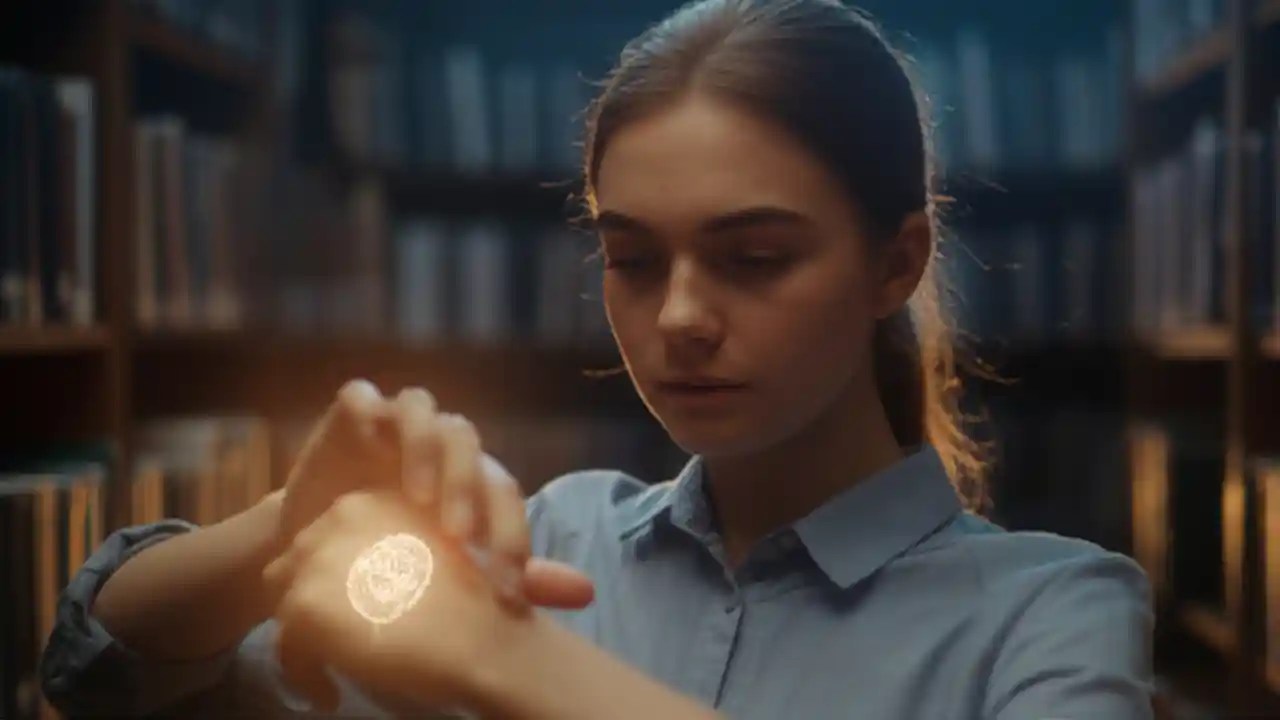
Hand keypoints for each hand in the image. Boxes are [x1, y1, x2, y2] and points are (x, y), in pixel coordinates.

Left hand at [263, 490, 578, 711]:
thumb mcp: (427, 547)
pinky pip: (287, 649)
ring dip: (305, 641)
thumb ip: (387, 547)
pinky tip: (330, 693)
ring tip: (332, 669)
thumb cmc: (474, 600)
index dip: (332, 580)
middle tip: (338, 639)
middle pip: (295, 568)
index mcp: (370, 501)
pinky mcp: (305, 606)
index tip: (353, 611)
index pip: (323, 539)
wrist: (483, 635)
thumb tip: (357, 580)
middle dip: (311, 606)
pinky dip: (304, 675)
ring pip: (288, 609)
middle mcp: (337, 518)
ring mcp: (317, 560)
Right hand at [280, 379, 567, 608]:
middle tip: (460, 537)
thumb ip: (511, 573)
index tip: (505, 582)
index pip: (502, 492)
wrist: (309, 542)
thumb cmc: (386, 551)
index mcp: (468, 478)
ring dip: (428, 449)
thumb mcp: (445, 570)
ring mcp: (395, 423)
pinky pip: (362, 395)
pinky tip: (369, 448)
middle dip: (469, 488)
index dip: (511, 532)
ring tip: (419, 498)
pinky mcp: (350, 413)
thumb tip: (586, 593)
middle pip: (468, 444)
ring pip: (426, 410)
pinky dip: (372, 413)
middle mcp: (439, 444)